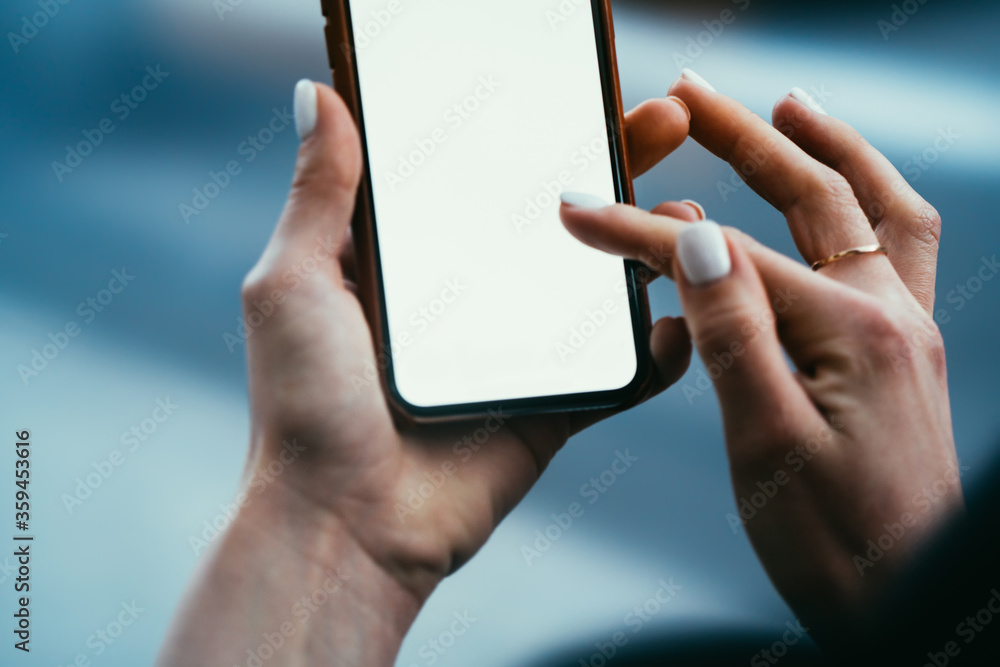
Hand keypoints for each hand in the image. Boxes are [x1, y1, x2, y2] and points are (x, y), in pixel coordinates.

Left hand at [158, 82, 697, 665]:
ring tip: (692, 208)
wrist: (346, 526)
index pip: (485, 174)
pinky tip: (692, 306)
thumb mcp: (295, 283)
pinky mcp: (554, 407)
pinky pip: (621, 371)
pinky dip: (662, 345)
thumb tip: (318, 94)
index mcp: (414, 260)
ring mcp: (519, 351)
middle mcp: (471, 296)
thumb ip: (322, 195)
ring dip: (651, 244)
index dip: (534, 128)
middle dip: (616, 163)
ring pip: (600, 285)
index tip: (579, 86)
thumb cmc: (305, 406)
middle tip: (669, 120)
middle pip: (557, 218)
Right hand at [559, 72, 963, 646]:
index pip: (725, 257)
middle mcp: (890, 314)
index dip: (642, 232)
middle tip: (691, 96)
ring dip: (826, 149)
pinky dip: (862, 203)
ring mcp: (903, 330)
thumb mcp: (767, 445)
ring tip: (786, 109)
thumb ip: (735, 334)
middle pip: (812, 196)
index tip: (582, 211)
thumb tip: (699, 244)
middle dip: (744, 138)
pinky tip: (835, 201)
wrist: (908, 603)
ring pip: (870, 209)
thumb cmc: (839, 547)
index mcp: (851, 333)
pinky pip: (894, 248)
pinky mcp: (898, 353)